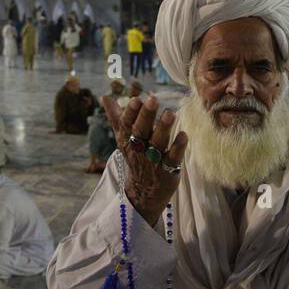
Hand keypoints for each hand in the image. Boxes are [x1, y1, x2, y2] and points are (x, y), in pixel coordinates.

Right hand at [103, 93, 186, 227]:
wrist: (143, 191)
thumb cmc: (135, 157)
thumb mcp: (124, 139)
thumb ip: (116, 117)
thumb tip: (104, 96)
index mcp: (127, 140)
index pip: (126, 124)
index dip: (131, 112)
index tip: (136, 99)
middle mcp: (139, 150)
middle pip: (141, 131)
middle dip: (146, 116)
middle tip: (153, 99)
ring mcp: (154, 160)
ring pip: (158, 143)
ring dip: (163, 128)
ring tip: (169, 113)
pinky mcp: (168, 170)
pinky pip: (173, 158)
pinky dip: (178, 147)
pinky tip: (184, 135)